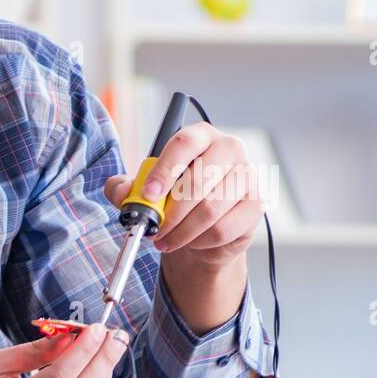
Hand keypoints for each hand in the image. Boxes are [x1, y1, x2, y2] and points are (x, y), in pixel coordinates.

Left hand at [103, 122, 263, 273]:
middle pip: (198, 181)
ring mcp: (248, 174)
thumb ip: (126, 188)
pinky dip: (200, 241)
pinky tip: (191, 241)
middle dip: (170, 213)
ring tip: (167, 240)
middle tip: (154, 230)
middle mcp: (229, 148)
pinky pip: (223, 229)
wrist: (205, 228)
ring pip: (209, 210)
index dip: (164, 170)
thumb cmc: (175, 200)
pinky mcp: (256, 203)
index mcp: (200, 136)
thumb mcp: (146, 192)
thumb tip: (120, 191)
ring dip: (182, 232)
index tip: (149, 195)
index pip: (183, 143)